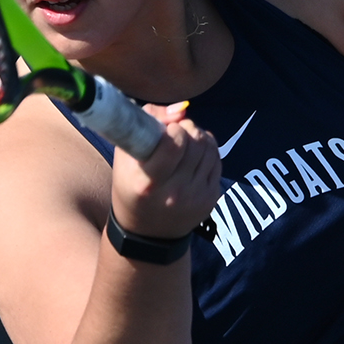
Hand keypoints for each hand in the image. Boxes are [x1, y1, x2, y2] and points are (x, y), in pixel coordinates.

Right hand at [110, 101, 221, 239]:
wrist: (148, 233)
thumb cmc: (131, 186)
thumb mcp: (125, 156)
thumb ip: (147, 123)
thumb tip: (180, 109)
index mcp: (148, 182)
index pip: (174, 143)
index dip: (174, 128)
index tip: (167, 130)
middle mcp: (174, 192)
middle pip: (196, 142)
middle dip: (188, 129)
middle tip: (178, 131)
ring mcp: (196, 197)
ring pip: (210, 148)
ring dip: (200, 137)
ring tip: (187, 140)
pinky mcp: (211, 199)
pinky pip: (217, 161)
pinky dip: (208, 151)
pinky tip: (196, 155)